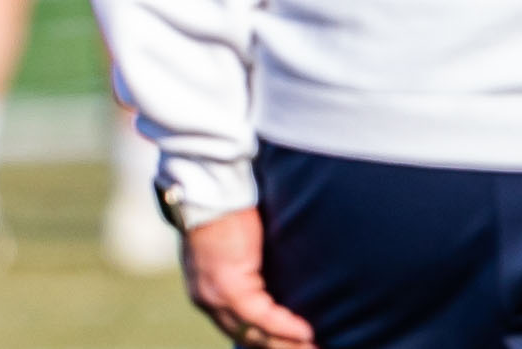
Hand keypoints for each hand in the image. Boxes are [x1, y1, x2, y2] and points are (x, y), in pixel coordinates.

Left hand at [181, 208, 314, 348]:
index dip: (267, 340)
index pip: (238, 328)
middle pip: (246, 337)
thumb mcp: (240, 246)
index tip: (294, 345)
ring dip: (285, 344)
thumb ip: (252, 267)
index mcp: (208, 291)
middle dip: (279, 348)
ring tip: (313, 348)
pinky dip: (284, 326)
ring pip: (253, 333)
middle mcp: (208, 300)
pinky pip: (261, 316)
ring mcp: (215, 296)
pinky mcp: (229, 286)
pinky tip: (305, 332)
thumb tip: (280, 279)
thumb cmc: (231, 207)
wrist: (214, 188)